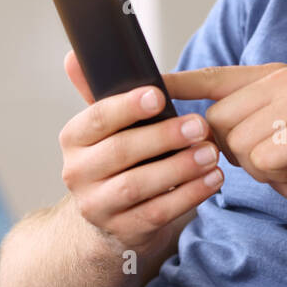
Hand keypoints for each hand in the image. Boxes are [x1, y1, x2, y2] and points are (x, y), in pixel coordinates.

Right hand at [58, 50, 222, 256]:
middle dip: (163, 136)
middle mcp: (77, 173)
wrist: (109, 217)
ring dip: (180, 168)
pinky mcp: (123, 231)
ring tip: (211, 153)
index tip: (159, 96)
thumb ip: (97, 91)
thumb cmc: (118, 157)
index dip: (128, 107)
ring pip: (138, 185)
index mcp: (74, 139)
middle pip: (121, 152)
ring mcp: (97, 206)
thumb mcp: (106, 126)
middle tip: (199, 125)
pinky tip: (212, 179)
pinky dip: (189, 195)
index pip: (97, 118)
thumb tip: (74, 55)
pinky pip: (158, 213)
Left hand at [164, 62, 286, 233]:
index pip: (214, 76)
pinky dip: (274, 173)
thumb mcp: (266, 137)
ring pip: (236, 141)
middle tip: (275, 156)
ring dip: (256, 164)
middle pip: (218, 118)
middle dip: (235, 149)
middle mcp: (286, 80)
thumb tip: (189, 125)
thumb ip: (234, 123)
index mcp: (274, 76)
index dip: (179, 82)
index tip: (148, 83)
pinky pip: (260, 158)